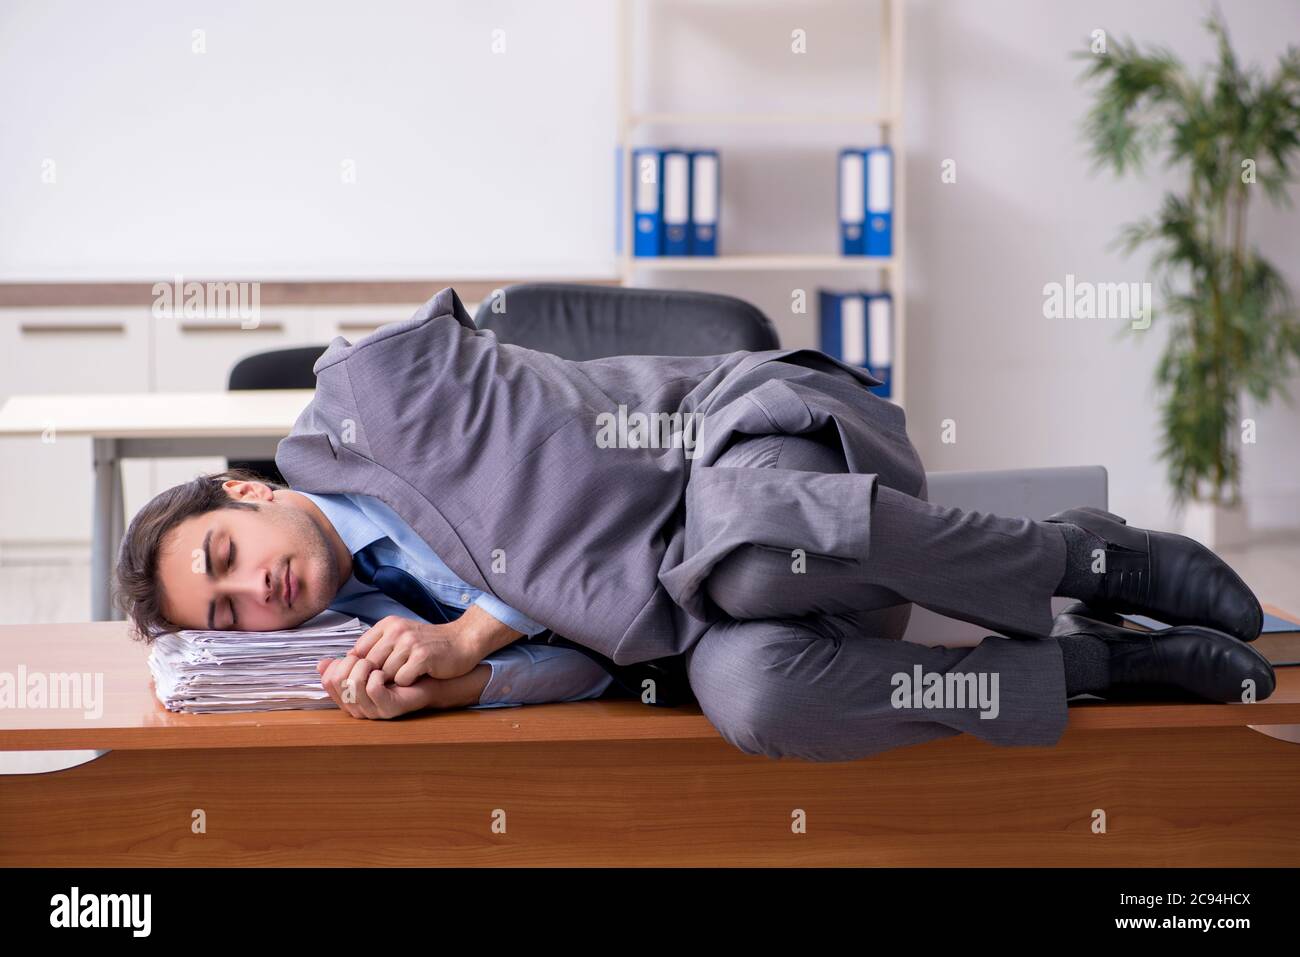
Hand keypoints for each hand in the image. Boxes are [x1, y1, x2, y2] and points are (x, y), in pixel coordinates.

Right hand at [316, 654, 442, 718]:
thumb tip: (321, 663)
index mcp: (349, 698)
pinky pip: (372, 689)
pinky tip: (385, 671)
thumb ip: (347, 664)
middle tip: (365, 656)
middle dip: (349, 662)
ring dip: (363, 665)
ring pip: (354, 685)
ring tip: (375, 661)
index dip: (336, 664)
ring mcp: (373, 711)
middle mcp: (358, 708)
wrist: (428, 677)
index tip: (352, 655)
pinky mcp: (389, 709)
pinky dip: (376, 675)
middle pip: (337, 682)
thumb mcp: (369, 664)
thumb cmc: (398, 669)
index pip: (328, 681)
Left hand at [349, 614, 483, 683]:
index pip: (358, 650)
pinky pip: (402, 679)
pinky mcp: (422, 656)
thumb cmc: (430, 644)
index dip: (363, 667)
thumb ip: (377, 645)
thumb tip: (348, 661)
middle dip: (378, 675)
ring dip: (394, 679)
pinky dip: (408, 682)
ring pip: (384, 673)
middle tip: (392, 677)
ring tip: (408, 673)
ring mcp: (409, 642)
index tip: (375, 672)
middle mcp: (396, 630)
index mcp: (388, 624)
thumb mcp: (401, 636)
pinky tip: (418, 675)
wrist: (462, 642)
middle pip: (370, 664)